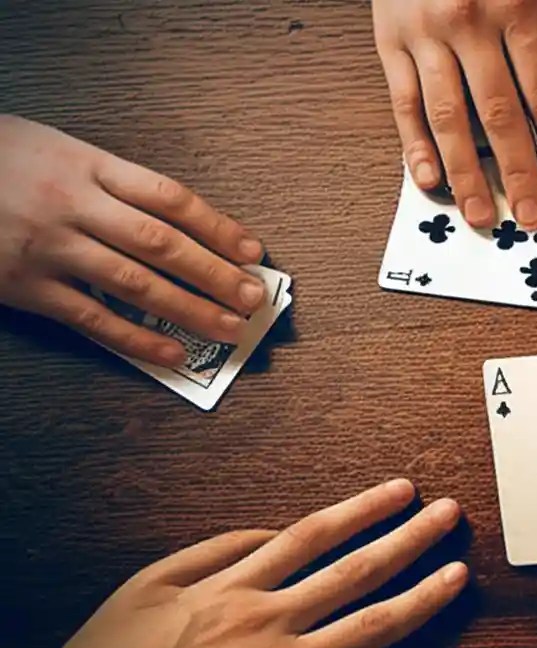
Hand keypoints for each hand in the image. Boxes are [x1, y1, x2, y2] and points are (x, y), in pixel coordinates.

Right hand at [0, 115, 269, 366]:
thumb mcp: (53, 146)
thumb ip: (109, 179)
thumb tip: (176, 219)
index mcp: (85, 164)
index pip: (169, 197)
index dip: (217, 227)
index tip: (252, 251)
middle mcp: (72, 205)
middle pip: (161, 243)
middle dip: (215, 274)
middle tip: (254, 298)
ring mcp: (48, 248)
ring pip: (135, 284)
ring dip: (190, 310)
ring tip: (230, 328)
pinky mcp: (24, 287)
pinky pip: (92, 318)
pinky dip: (137, 338)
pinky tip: (173, 353)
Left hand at [3, 479, 467, 647]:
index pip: (375, 624)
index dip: (423, 597)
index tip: (455, 572)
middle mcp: (257, 620)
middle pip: (352, 570)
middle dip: (407, 539)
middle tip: (445, 510)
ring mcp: (210, 593)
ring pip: (299, 539)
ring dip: (353, 512)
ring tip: (391, 488)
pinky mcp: (161, 582)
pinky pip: (222, 545)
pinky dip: (259, 533)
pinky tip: (280, 523)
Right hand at [372, 0, 536, 228]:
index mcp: (517, 6)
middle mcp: (469, 24)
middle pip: (500, 116)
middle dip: (519, 172)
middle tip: (531, 216)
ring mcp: (425, 34)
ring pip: (448, 118)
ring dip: (467, 173)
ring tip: (484, 214)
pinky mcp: (388, 39)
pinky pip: (402, 102)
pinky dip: (415, 145)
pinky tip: (430, 180)